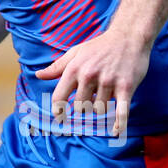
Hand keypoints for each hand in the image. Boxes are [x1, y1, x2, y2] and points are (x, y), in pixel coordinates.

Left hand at [34, 29, 149, 136]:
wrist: (129, 36)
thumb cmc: (100, 46)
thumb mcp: (76, 53)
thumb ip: (57, 67)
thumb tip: (39, 75)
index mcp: (74, 69)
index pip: (59, 98)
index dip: (58, 111)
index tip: (60, 117)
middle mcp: (89, 76)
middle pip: (81, 107)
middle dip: (85, 106)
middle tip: (93, 97)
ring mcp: (108, 82)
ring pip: (100, 109)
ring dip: (102, 107)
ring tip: (107, 93)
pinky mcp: (126, 86)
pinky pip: (121, 111)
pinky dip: (119, 123)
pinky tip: (116, 131)